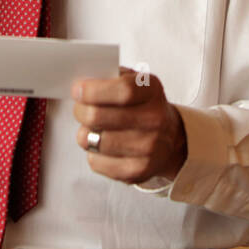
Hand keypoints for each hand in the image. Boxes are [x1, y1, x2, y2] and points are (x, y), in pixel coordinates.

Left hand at [73, 66, 187, 183]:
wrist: (171, 140)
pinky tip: (103, 147)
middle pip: (98, 116)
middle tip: (80, 108)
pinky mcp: (137, 171)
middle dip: (80, 111)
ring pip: (93, 141)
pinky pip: (96, 162)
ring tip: (92, 128)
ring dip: (84, 133)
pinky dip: (92, 153)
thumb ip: (111, 77)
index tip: (77, 89)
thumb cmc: (143, 106)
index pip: (122, 91)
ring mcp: (148, 148)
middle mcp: (155, 120)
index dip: (93, 90)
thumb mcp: (135, 82)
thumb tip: (82, 85)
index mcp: (152, 91)